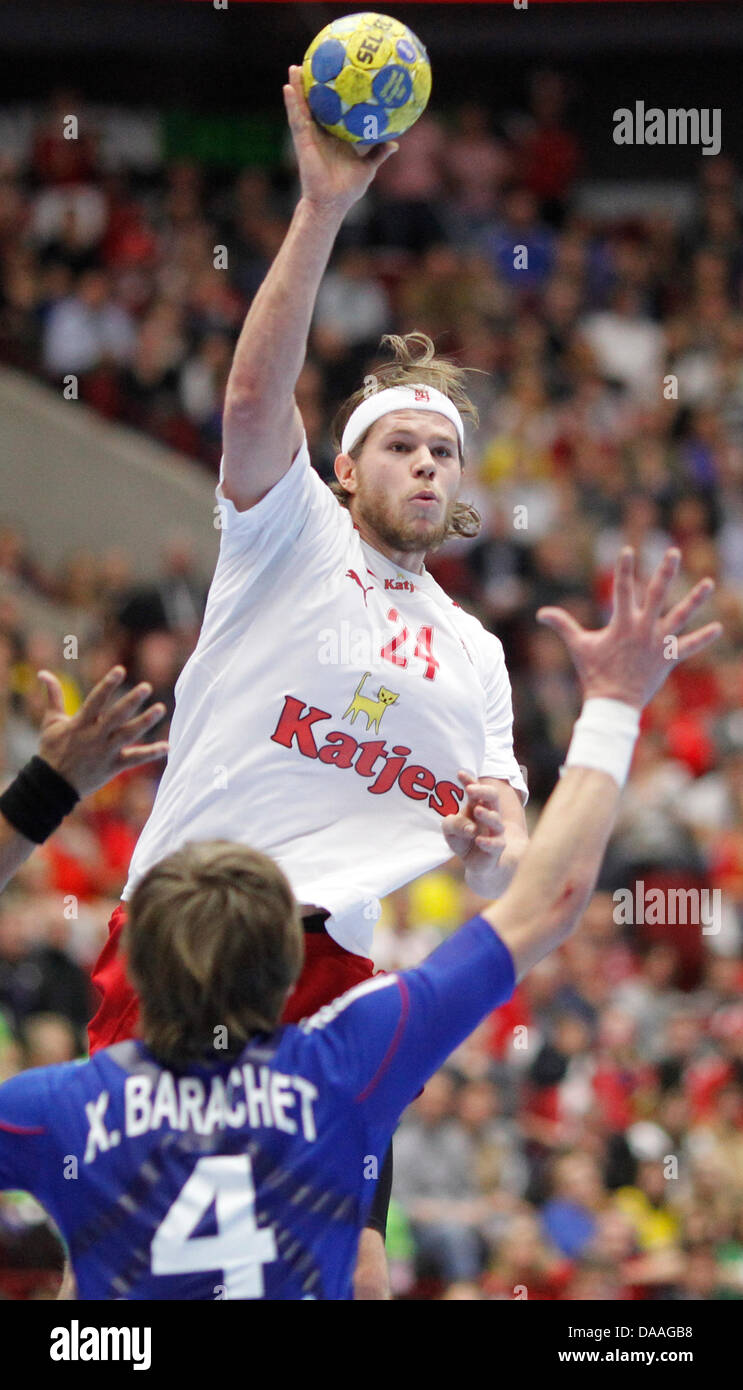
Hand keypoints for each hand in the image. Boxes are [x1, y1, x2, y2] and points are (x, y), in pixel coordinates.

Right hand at [37, 666, 168, 797]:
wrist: (52, 786)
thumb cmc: (51, 750)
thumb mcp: (50, 722)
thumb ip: (53, 696)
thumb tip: (43, 672)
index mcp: (79, 723)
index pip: (95, 700)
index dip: (107, 685)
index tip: (120, 669)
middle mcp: (94, 736)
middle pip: (115, 716)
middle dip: (131, 701)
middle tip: (146, 687)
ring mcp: (105, 752)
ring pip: (128, 735)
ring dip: (145, 722)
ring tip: (161, 708)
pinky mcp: (113, 766)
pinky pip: (135, 759)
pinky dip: (151, 753)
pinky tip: (168, 746)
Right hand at [283, 64, 397, 215]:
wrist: (333, 203)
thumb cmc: (348, 188)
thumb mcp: (368, 166)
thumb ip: (378, 152)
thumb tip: (394, 143)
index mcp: (334, 136)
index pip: (332, 110)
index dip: (331, 94)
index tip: (334, 75)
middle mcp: (320, 134)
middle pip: (315, 104)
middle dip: (312, 85)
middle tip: (312, 62)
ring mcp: (309, 136)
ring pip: (302, 108)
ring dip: (297, 88)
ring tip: (295, 68)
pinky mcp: (302, 142)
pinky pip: (296, 119)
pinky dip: (292, 104)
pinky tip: (288, 88)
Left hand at [443, 772, 525, 893]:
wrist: (476, 864)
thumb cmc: (464, 841)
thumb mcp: (450, 830)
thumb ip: (453, 824)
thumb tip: (469, 827)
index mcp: (475, 806)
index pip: (475, 790)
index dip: (469, 781)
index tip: (460, 774)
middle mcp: (488, 815)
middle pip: (492, 797)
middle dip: (483, 791)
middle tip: (470, 789)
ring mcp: (495, 831)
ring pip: (496, 819)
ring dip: (487, 814)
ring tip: (477, 810)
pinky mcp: (497, 847)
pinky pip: (497, 843)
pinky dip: (488, 841)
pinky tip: (479, 839)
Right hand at [536, 547, 721, 709]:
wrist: (613, 704)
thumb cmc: (594, 674)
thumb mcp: (578, 646)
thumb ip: (562, 625)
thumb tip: (541, 613)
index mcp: (622, 624)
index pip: (622, 590)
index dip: (624, 569)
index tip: (628, 550)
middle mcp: (643, 629)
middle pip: (657, 594)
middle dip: (665, 572)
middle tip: (674, 551)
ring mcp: (658, 643)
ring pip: (680, 617)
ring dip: (695, 600)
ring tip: (708, 583)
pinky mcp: (668, 658)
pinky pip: (688, 647)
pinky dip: (703, 639)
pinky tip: (718, 628)